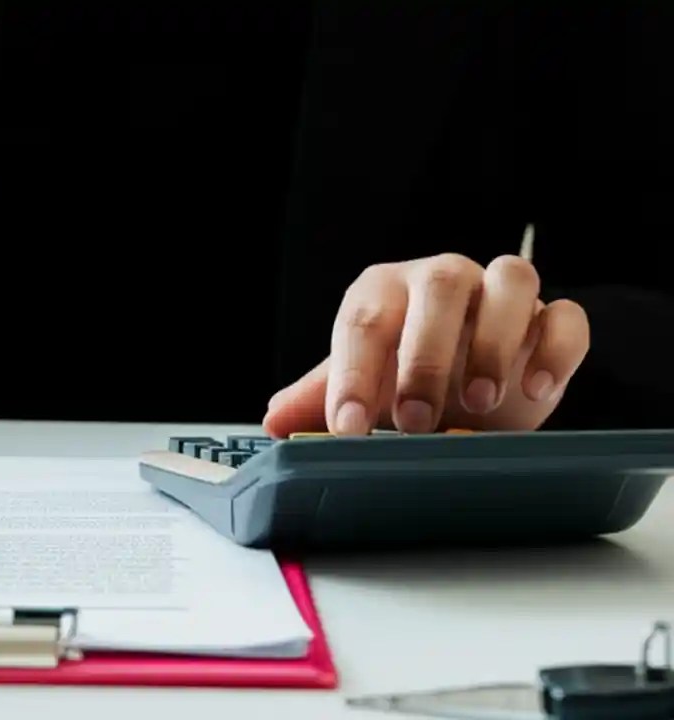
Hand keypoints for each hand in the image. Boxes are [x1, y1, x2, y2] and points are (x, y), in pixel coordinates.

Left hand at [263, 253, 588, 436]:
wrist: (469, 387)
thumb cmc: (402, 380)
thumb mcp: (360, 391)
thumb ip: (319, 401)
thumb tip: (275, 421)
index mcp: (385, 292)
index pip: (364, 319)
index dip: (351, 374)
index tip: (345, 428)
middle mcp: (443, 280)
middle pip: (440, 286)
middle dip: (424, 356)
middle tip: (412, 421)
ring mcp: (501, 293)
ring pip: (512, 280)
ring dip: (494, 340)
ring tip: (476, 402)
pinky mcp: (551, 319)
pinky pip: (566, 315)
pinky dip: (555, 350)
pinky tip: (534, 391)